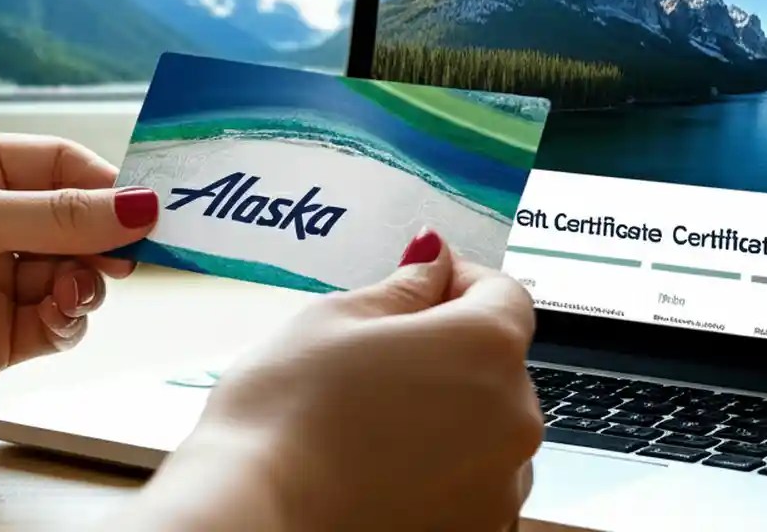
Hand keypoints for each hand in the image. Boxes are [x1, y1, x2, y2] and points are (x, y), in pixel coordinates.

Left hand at [0, 132, 157, 448]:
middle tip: (131, 255)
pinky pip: (59, 320)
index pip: (61, 165)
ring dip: (85, 282)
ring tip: (70, 292)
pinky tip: (55, 317)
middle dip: (104, 239)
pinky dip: (68, 319)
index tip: (150, 207)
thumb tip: (141, 206)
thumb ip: (61, 217)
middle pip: (77, 221)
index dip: (107, 185)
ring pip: (75, 273)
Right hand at [124, 230, 541, 531]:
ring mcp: (501, 486)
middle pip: (497, 365)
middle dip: (448, 351)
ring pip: (486, 428)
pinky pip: (473, 484)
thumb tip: (434, 261)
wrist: (252, 520)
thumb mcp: (335, 320)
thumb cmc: (283, 419)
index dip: (458, 280)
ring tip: (371, 423)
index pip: (503, 294)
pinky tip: (380, 469)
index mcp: (486, 349)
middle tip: (376, 359)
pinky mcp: (477, 531)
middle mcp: (514, 419)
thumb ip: (404, 287)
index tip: (421, 283)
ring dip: (448, 414)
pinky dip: (441, 471)